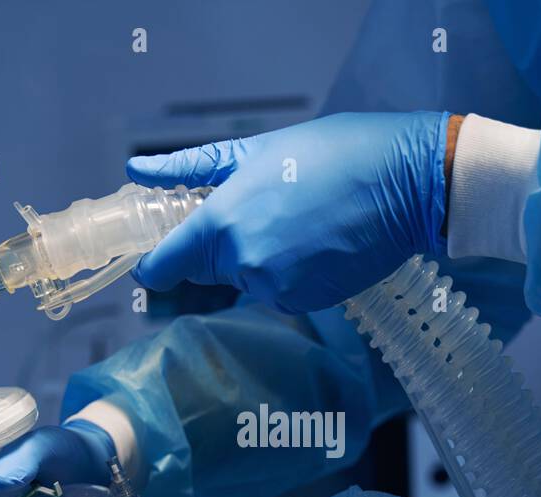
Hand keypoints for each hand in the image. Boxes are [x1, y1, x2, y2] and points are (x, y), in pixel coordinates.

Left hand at [126, 111, 449, 312]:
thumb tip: (136, 169)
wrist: (404, 182)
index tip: (153, 258)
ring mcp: (277, 287)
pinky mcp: (306, 301)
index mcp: (223, 222)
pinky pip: (279, 292)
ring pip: (247, 282)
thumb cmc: (333, 153)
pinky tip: (315, 242)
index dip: (155, 263)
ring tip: (298, 221)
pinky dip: (289, 273)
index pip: (165, 264)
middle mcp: (245, 263)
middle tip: (262, 210)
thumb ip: (191, 167)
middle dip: (222, 248)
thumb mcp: (256, 150)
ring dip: (260, 260)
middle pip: (209, 270)